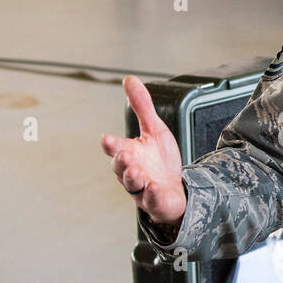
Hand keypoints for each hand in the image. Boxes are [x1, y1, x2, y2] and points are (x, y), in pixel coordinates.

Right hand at [101, 76, 187, 227]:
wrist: (177, 189)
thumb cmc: (160, 161)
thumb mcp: (154, 129)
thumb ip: (141, 106)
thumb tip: (129, 79)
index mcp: (128, 153)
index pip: (115, 148)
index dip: (111, 144)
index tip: (106, 138)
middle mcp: (132, 172)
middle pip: (120, 167)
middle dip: (121, 161)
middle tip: (125, 154)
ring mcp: (142, 189)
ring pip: (132, 185)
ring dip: (132, 178)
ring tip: (136, 172)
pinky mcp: (155, 202)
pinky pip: (151, 200)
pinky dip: (151, 195)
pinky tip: (154, 187)